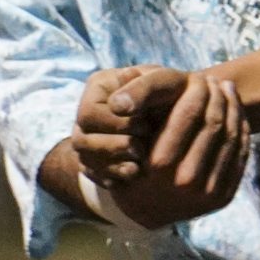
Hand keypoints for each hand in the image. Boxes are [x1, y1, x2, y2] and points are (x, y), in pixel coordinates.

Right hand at [73, 65, 187, 183]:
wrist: (178, 114)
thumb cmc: (171, 94)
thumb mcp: (164, 83)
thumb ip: (144, 88)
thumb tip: (118, 106)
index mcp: (98, 86)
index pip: (89, 114)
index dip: (118, 124)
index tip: (146, 126)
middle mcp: (86, 113)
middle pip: (81, 140)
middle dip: (117, 146)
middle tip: (143, 147)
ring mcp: (86, 138)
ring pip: (86, 159)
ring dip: (115, 163)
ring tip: (141, 161)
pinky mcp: (93, 161)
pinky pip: (93, 175)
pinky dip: (114, 176)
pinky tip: (135, 172)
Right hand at [98, 73, 250, 229]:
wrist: (146, 212)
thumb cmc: (134, 166)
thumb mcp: (126, 143)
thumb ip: (138, 115)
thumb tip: (149, 88)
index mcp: (159, 164)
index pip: (189, 113)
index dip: (197, 89)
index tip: (197, 76)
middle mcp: (185, 180)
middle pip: (214, 122)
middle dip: (217, 95)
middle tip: (217, 80)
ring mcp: (208, 192)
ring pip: (231, 136)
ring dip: (233, 107)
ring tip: (228, 90)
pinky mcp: (223, 198)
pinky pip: (240, 154)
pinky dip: (241, 128)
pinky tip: (236, 112)